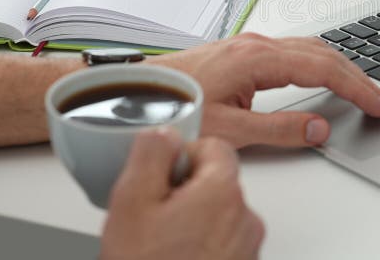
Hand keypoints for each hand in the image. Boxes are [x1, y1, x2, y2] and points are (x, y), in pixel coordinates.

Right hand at [101, 129, 263, 259]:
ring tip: (160, 245)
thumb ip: (151, 155)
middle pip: (216, 181)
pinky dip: (202, 246)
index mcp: (222, 191)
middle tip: (152, 216)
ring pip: (219, 214)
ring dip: (193, 220)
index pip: (213, 146)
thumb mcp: (132, 204)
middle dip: (184, 191)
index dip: (181, 156)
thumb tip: (165, 132)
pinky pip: (223, 243)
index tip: (160, 176)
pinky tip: (174, 259)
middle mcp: (245, 217)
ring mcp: (247, 247)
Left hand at [149, 33, 379, 147]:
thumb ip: (278, 129)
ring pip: (310, 48)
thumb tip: (319, 128)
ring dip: (340, 67)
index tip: (379, 105)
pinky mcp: (244, 51)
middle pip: (324, 53)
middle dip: (358, 76)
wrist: (136, 89)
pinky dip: (320, 63)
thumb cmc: (174, 104)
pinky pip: (295, 50)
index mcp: (258, 59)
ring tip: (361, 88)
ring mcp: (251, 45)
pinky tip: (323, 74)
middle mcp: (258, 45)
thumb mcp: (228, 129)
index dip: (357, 88)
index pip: (324, 69)